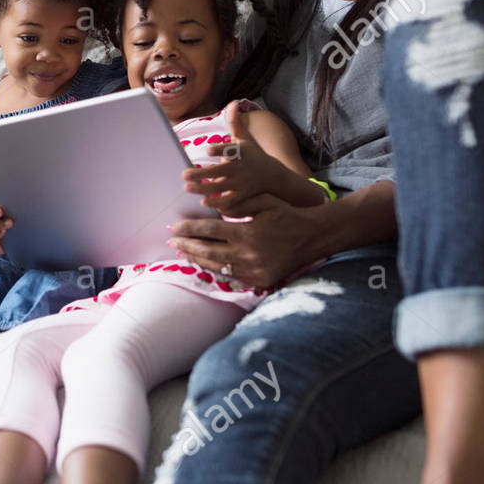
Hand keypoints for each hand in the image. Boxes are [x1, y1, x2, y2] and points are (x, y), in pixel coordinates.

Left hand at [167, 194, 321, 287]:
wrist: (312, 238)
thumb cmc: (286, 215)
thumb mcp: (264, 202)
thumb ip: (239, 204)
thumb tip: (212, 207)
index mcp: (249, 233)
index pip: (210, 230)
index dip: (189, 228)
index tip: (174, 226)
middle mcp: (249, 254)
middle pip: (208, 251)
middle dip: (187, 245)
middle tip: (171, 241)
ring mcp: (254, 270)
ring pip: (217, 267)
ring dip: (197, 259)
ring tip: (182, 253)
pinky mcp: (260, 281)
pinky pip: (231, 276)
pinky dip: (215, 269)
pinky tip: (203, 263)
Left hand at [182, 101, 294, 212]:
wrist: (273, 176)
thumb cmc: (253, 154)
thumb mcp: (246, 138)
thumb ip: (236, 122)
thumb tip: (232, 102)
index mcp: (239, 153)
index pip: (229, 150)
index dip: (219, 150)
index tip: (208, 150)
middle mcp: (240, 168)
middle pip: (220, 171)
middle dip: (202, 174)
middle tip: (184, 175)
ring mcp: (241, 183)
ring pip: (221, 188)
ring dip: (204, 189)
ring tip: (187, 188)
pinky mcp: (242, 196)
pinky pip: (229, 201)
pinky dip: (218, 203)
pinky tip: (203, 203)